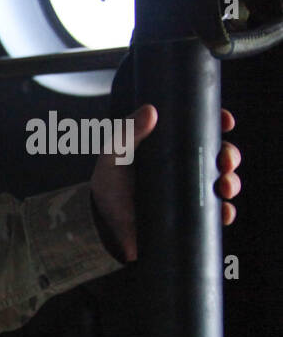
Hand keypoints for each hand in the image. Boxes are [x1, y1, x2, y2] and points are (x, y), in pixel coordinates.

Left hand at [90, 104, 241, 262]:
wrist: (104, 226)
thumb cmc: (109, 185)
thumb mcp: (114, 155)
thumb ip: (127, 132)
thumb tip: (151, 110)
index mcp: (171, 149)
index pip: (202, 131)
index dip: (218, 124)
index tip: (226, 122)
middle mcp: (185, 169)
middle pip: (219, 156)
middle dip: (230, 156)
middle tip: (225, 161)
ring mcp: (190, 193)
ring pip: (223, 183)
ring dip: (231, 182)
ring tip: (224, 187)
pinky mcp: (190, 217)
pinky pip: (216, 214)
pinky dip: (225, 213)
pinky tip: (223, 212)